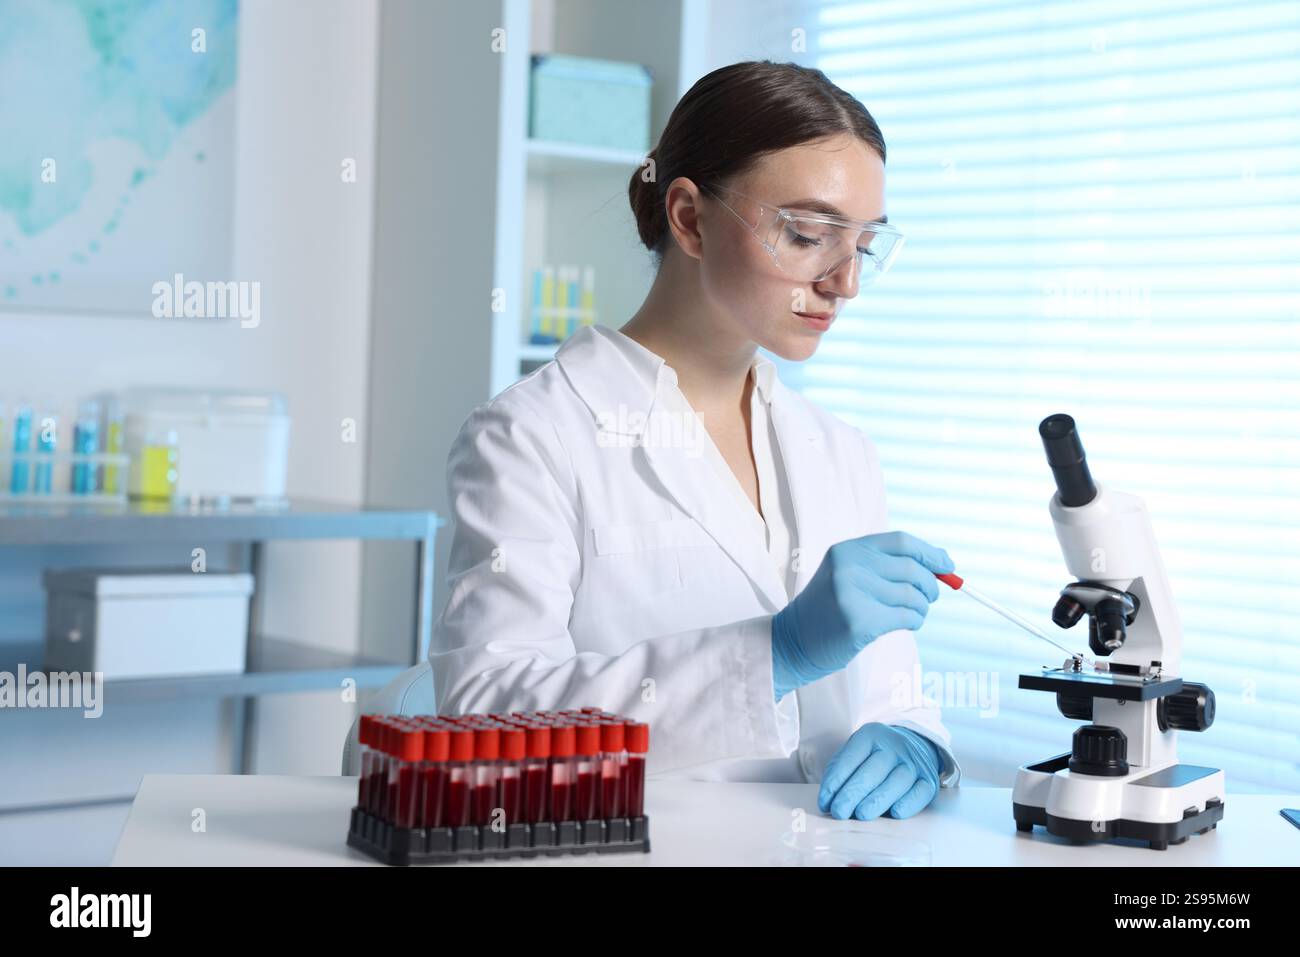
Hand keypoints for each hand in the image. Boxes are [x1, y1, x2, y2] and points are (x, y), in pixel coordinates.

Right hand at [770, 531, 952, 700]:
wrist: (794, 641)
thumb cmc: (831, 608)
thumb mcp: (850, 575)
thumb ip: (889, 565)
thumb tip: (942, 562)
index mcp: (847, 550)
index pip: (901, 542)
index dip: (929, 553)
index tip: (948, 565)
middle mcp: (848, 568)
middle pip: (911, 569)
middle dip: (930, 585)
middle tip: (931, 596)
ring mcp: (852, 594)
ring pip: (912, 596)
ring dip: (922, 607)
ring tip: (913, 614)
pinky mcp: (859, 622)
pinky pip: (907, 617)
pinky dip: (915, 621)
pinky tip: (907, 623)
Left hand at [818, 723, 942, 820]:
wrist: (914, 745)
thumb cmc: (875, 755)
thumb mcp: (855, 752)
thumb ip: (839, 772)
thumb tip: (827, 801)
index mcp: (871, 735)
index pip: (850, 759)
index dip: (836, 782)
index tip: (825, 802)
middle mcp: (894, 746)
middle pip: (872, 771)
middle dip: (853, 794)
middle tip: (839, 812)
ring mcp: (914, 762)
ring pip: (896, 782)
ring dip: (877, 800)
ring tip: (861, 815)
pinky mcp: (929, 779)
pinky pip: (920, 792)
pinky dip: (908, 804)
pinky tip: (895, 813)